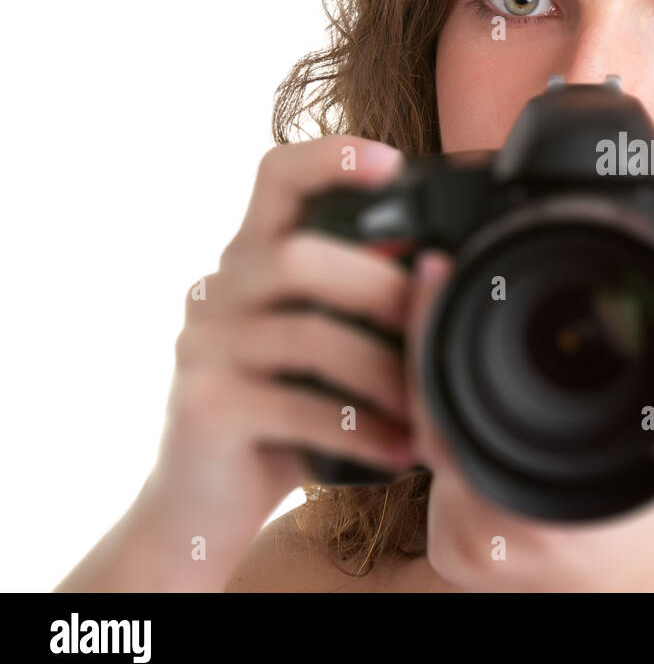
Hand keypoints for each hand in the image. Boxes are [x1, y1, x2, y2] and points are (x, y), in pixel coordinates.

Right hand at [61, 136, 417, 590]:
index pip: (276, 177)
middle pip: (299, 256)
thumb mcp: (320, 349)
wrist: (200, 506)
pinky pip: (298, 408)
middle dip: (381, 288)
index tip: (392, 164)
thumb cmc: (280, 417)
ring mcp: (203, 347)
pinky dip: (362, 430)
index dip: (330, 157)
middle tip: (432, 324)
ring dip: (384, 371)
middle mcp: (217, 291)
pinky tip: (401, 449)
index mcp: (251, 261)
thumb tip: (444, 275)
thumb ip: (357, 305)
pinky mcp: (204, 406)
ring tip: (428, 407)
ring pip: (306, 334)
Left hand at [405, 251, 653, 591]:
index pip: (446, 397)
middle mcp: (486, 530)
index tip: (435, 270)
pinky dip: (453, 432)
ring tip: (462, 332)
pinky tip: (476, 404)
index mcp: (540, 502)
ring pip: (428, 442)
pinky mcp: (450, 553)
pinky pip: (436, 476)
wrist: (646, 594)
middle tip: (440, 282)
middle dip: (431, 341)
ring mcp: (461, 548)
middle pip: (424, 412)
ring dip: (443, 388)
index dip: (430, 325)